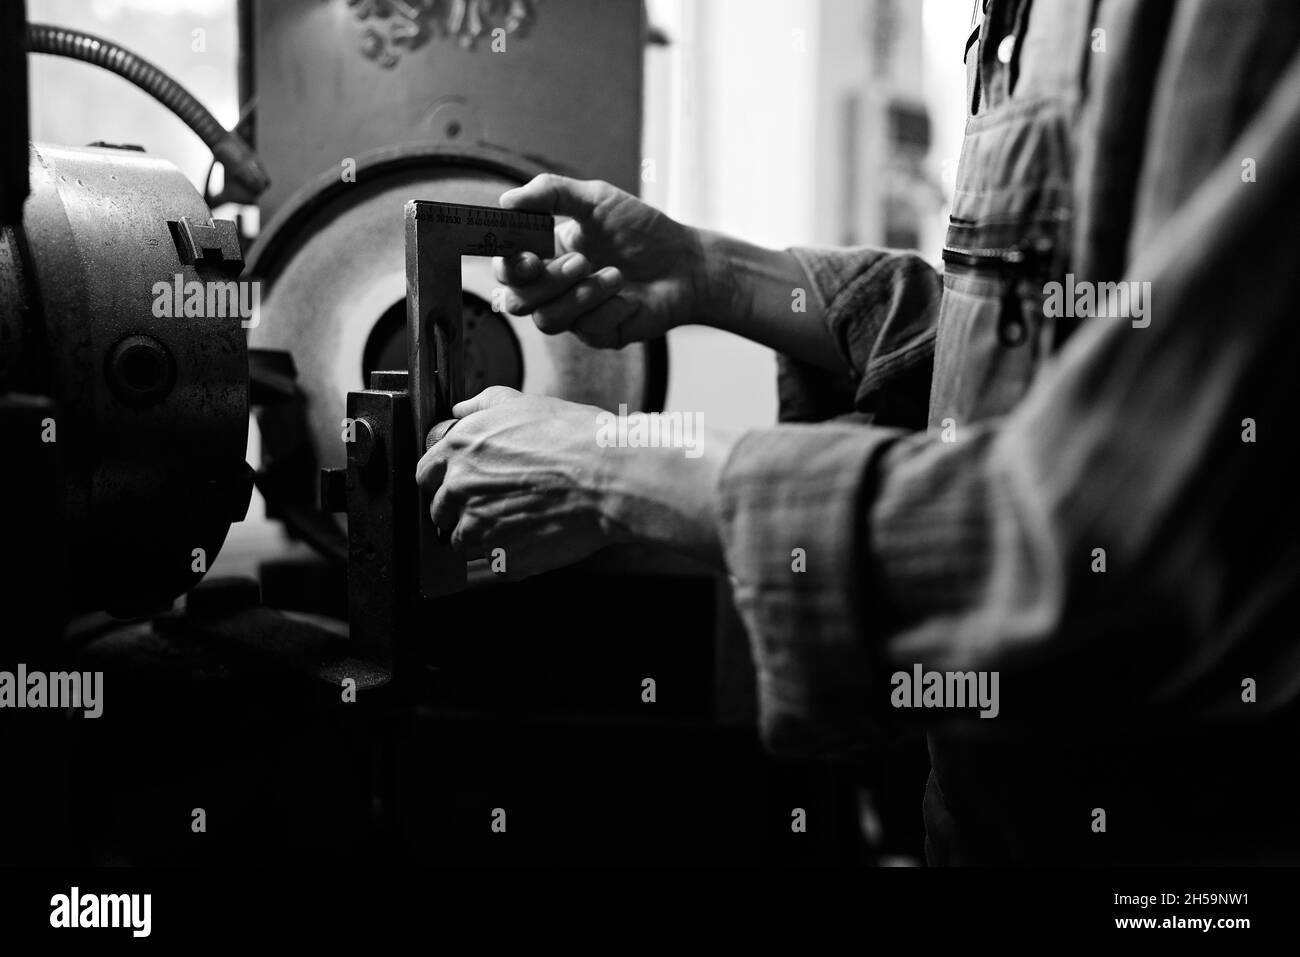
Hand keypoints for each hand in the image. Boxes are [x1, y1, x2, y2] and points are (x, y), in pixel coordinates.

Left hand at [415, 386, 624, 578]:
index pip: (425, 476)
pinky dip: (510, 556)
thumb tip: (462, 408)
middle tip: (498, 503)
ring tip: (520, 521)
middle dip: (462, 510)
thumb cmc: (575, 440)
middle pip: (441, 512)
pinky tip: (535, 536)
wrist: (609, 478)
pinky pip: (496, 565)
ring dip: (485, 536)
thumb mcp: (524, 404)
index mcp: (458, 451)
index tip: (462, 484)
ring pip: (464, 542)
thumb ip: (484, 405)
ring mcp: (479, 529)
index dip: (443, 481)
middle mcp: (460, 491)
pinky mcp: (503, 560)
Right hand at [495, 174, 708, 347]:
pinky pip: (587, 330)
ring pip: (548, 321)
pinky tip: (631, 296)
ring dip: (581, 296)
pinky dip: (611, 308)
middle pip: (518, 302)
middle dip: (547, 282)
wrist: (686, 262)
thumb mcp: (596, 199)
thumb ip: (551, 193)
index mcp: (546, 255)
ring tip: (616, 275)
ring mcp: (575, 315)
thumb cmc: (642, 230)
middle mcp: (555, 289)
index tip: (529, 255)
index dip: (508, 266)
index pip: (507, 270)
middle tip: (582, 261)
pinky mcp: (599, 335)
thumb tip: (506, 200)